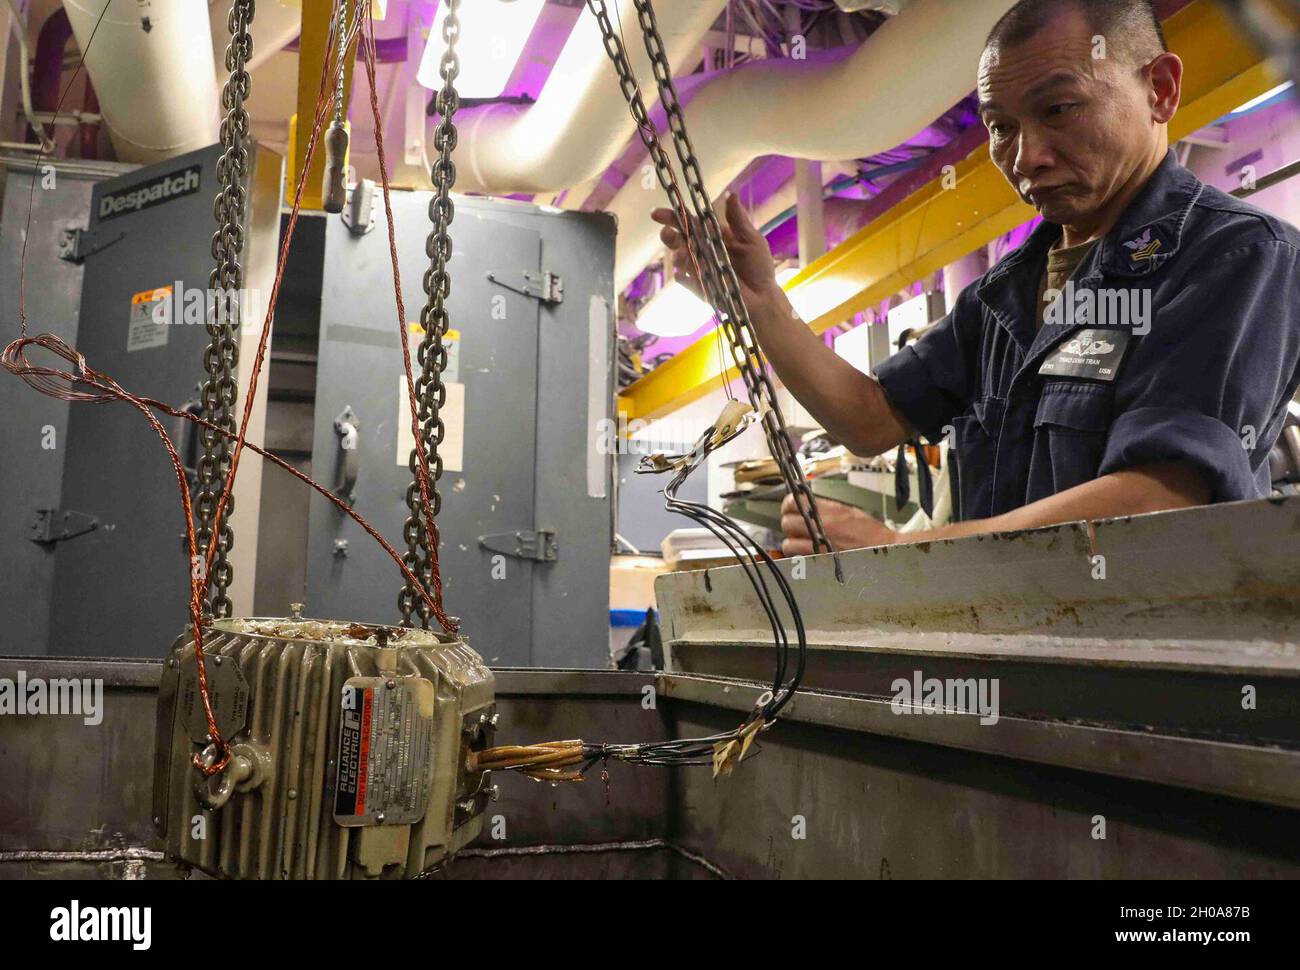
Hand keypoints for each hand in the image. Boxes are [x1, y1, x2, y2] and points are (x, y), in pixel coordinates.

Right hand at [650, 192, 779, 311]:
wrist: (762, 296)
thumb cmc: (758, 267)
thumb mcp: (751, 240)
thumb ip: (738, 220)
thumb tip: (731, 195)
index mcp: (712, 236)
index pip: (691, 222)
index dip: (674, 216)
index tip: (657, 214)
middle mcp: (702, 250)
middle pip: (679, 239)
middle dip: (669, 235)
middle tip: (667, 233)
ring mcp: (698, 269)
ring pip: (680, 258)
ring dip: (678, 255)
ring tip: (682, 255)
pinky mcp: (698, 287)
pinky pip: (685, 280)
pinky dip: (683, 277)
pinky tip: (684, 275)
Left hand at [780, 494, 896, 555]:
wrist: (886, 550)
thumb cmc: (870, 532)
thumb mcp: (848, 512)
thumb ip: (826, 509)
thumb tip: (806, 506)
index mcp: (829, 511)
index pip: (792, 503)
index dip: (789, 506)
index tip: (791, 509)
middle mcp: (822, 527)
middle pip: (786, 523)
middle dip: (790, 526)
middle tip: (798, 529)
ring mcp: (820, 547)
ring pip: (788, 544)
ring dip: (793, 544)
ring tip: (804, 544)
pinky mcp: (821, 563)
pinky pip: (799, 560)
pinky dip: (800, 558)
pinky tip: (809, 556)